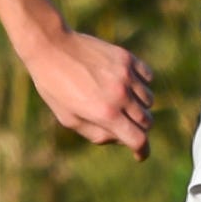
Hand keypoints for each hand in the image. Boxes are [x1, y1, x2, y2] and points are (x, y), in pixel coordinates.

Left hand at [13, 22, 153, 157]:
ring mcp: (126, 75)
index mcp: (105, 114)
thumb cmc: (54, 86)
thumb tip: (120, 139)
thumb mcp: (69, 119)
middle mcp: (120, 96)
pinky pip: (148, 77)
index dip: (142, 150)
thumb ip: (97, 134)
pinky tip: (128, 85)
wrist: (51, 46)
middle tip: (125, 126)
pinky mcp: (127, 58)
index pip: (138, 139)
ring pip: (149, 100)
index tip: (139, 154)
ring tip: (122, 102)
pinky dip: (142, 85)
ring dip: (140, 107)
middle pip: (147, 121)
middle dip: (138, 129)